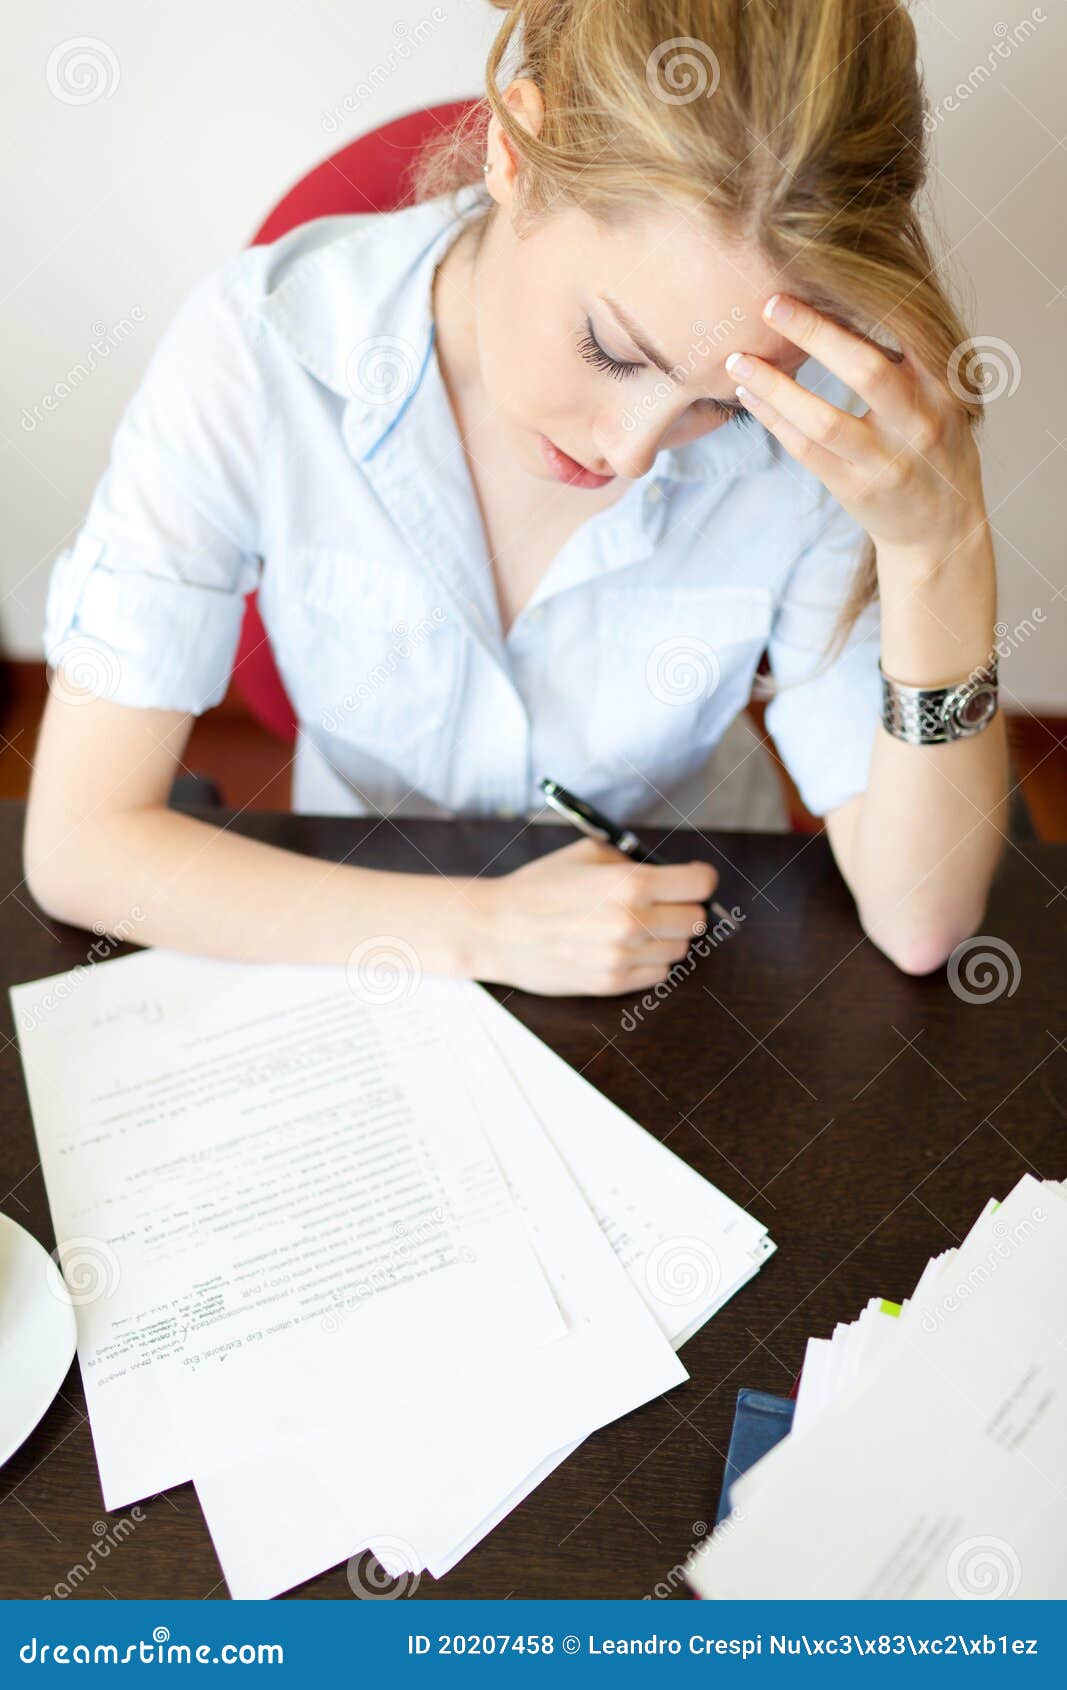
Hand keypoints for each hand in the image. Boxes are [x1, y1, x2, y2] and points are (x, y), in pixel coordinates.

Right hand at [473, 838, 717, 997]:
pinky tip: (624, 946)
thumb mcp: (586, 855)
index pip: (701, 884)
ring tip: (636, 925)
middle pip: (697, 919)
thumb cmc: (538, 888)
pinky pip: (659, 973)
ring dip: (666, 936)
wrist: (498, 930)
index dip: (698, 879)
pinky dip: (650, 960)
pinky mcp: (612, 983)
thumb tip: (668, 870)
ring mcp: (624, 956)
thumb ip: (632, 860)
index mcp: (630, 883)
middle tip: (662, 903)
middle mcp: (633, 921)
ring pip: (680, 949)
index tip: (690, 879)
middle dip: (683, 907)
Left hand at [727, 294, 988, 559]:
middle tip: (770, 303)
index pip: (908, 333)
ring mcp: (886, 461)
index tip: (819, 274)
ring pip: (823, 419)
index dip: (864, 303)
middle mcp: (920, 424)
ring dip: (775, 386)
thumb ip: (905, 356)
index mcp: (944, 387)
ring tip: (738, 359)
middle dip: (815, 333)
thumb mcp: (940, 396)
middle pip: (865, 370)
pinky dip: (773, 419)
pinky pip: (805, 450)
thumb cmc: (934, 445)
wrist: (941, 527)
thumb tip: (842, 297)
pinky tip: (750, 395)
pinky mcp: (855, 489)